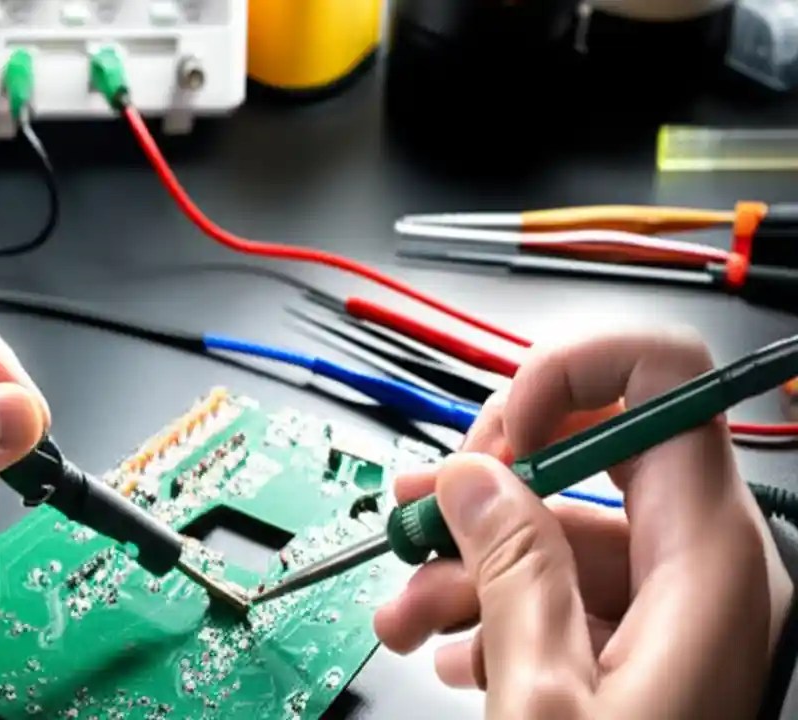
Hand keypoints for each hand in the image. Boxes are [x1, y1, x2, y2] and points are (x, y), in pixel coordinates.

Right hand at [373, 328, 792, 718]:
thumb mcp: (544, 698)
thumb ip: (510, 569)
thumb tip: (478, 481)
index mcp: (710, 564)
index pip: (662, 385)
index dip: (570, 378)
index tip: (495, 429)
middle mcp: (705, 575)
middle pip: (596, 457)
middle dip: (490, 481)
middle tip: (419, 513)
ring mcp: (676, 616)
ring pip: (563, 534)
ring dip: (468, 561)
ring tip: (404, 612)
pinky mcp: (644, 655)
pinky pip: (565, 594)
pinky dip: (496, 608)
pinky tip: (449, 651)